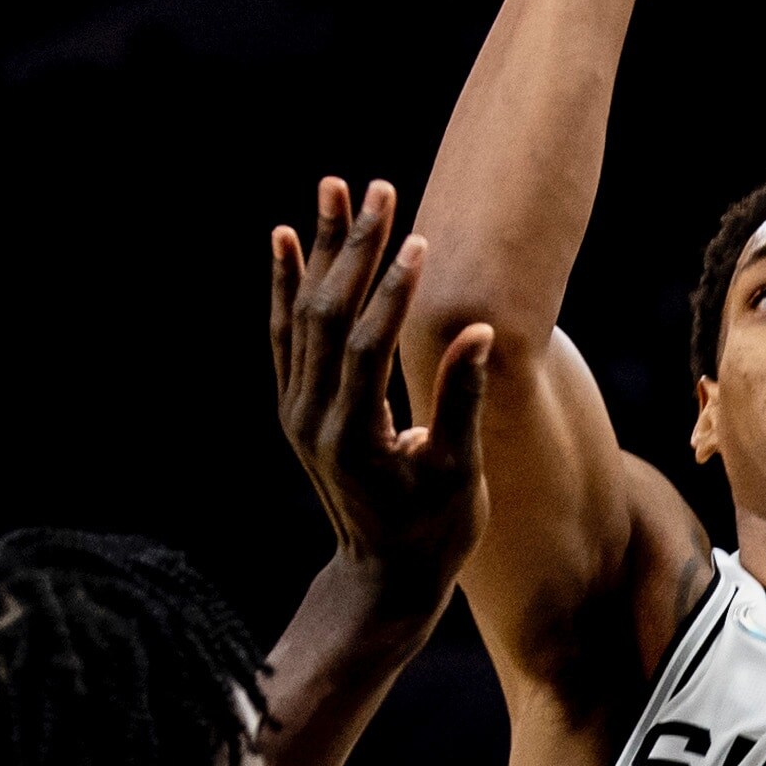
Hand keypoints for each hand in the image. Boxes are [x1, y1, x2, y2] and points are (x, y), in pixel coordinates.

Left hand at [272, 177, 489, 626]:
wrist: (383, 577)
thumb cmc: (435, 532)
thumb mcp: (459, 475)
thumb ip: (462, 402)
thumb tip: (480, 331)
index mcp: (354, 439)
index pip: (367, 348)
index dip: (392, 293)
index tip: (418, 240)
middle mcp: (312, 420)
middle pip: (327, 317)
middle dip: (354, 249)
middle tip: (378, 188)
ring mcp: (297, 412)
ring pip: (302, 316)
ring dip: (321, 251)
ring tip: (334, 188)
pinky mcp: (295, 407)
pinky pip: (285, 335)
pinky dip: (285, 285)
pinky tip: (288, 239)